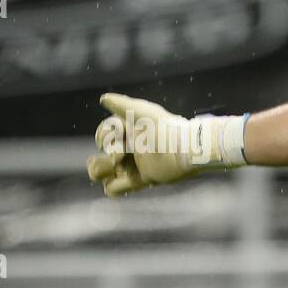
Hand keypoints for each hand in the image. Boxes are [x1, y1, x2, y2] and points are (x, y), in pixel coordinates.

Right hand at [87, 93, 246, 196]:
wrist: (186, 147)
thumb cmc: (163, 127)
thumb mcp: (140, 111)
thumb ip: (120, 105)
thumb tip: (103, 99)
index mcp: (131, 130)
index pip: (106, 134)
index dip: (104, 136)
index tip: (112, 137)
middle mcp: (133, 147)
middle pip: (105, 154)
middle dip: (104, 156)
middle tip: (118, 156)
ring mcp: (138, 164)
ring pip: (109, 172)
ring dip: (101, 171)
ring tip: (108, 169)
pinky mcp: (146, 178)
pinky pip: (122, 187)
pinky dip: (113, 188)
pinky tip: (112, 185)